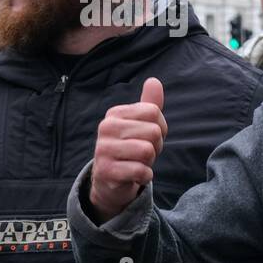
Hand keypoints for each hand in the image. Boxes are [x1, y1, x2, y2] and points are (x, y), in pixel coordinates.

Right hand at [88, 77, 167, 222]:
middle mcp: (106, 127)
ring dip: (149, 162)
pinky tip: (133, 176)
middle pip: (154, 131)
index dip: (159, 128)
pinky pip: (142, 171)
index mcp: (115, 113)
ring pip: (147, 151)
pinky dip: (145, 176)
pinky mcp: (106, 171)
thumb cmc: (131, 150)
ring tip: (136, 163)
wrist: (111, 181)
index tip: (146, 138)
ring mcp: (103, 149)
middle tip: (141, 154)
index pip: (154, 112)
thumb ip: (149, 104)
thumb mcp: (142, 125)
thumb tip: (154, 81)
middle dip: (155, 147)